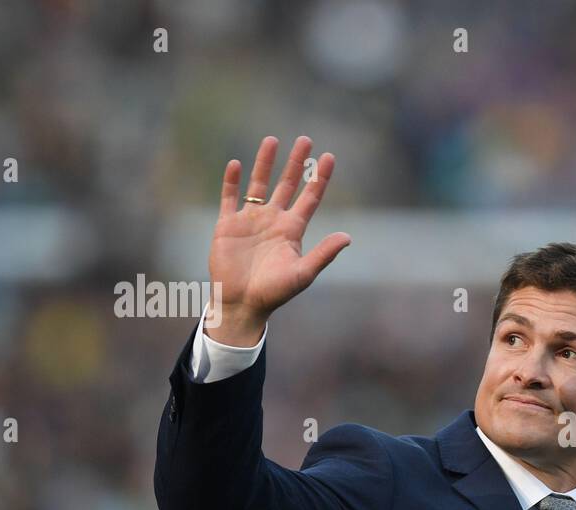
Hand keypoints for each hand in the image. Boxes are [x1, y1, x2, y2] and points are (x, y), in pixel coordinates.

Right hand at [206, 135, 350, 344]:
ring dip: (265, 163)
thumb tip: (348, 237)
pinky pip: (229, 198)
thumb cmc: (275, 292)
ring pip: (259, 184)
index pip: (310, 198)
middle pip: (287, 184)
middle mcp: (273, 220)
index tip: (328, 157)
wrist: (242, 303)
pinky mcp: (227, 225)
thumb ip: (324, 254)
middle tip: (305, 139)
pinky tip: (236, 164)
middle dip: (296, 163)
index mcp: (292, 230)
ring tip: (272, 140)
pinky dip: (231, 181)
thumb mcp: (303, 273)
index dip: (319, 178)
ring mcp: (250, 220)